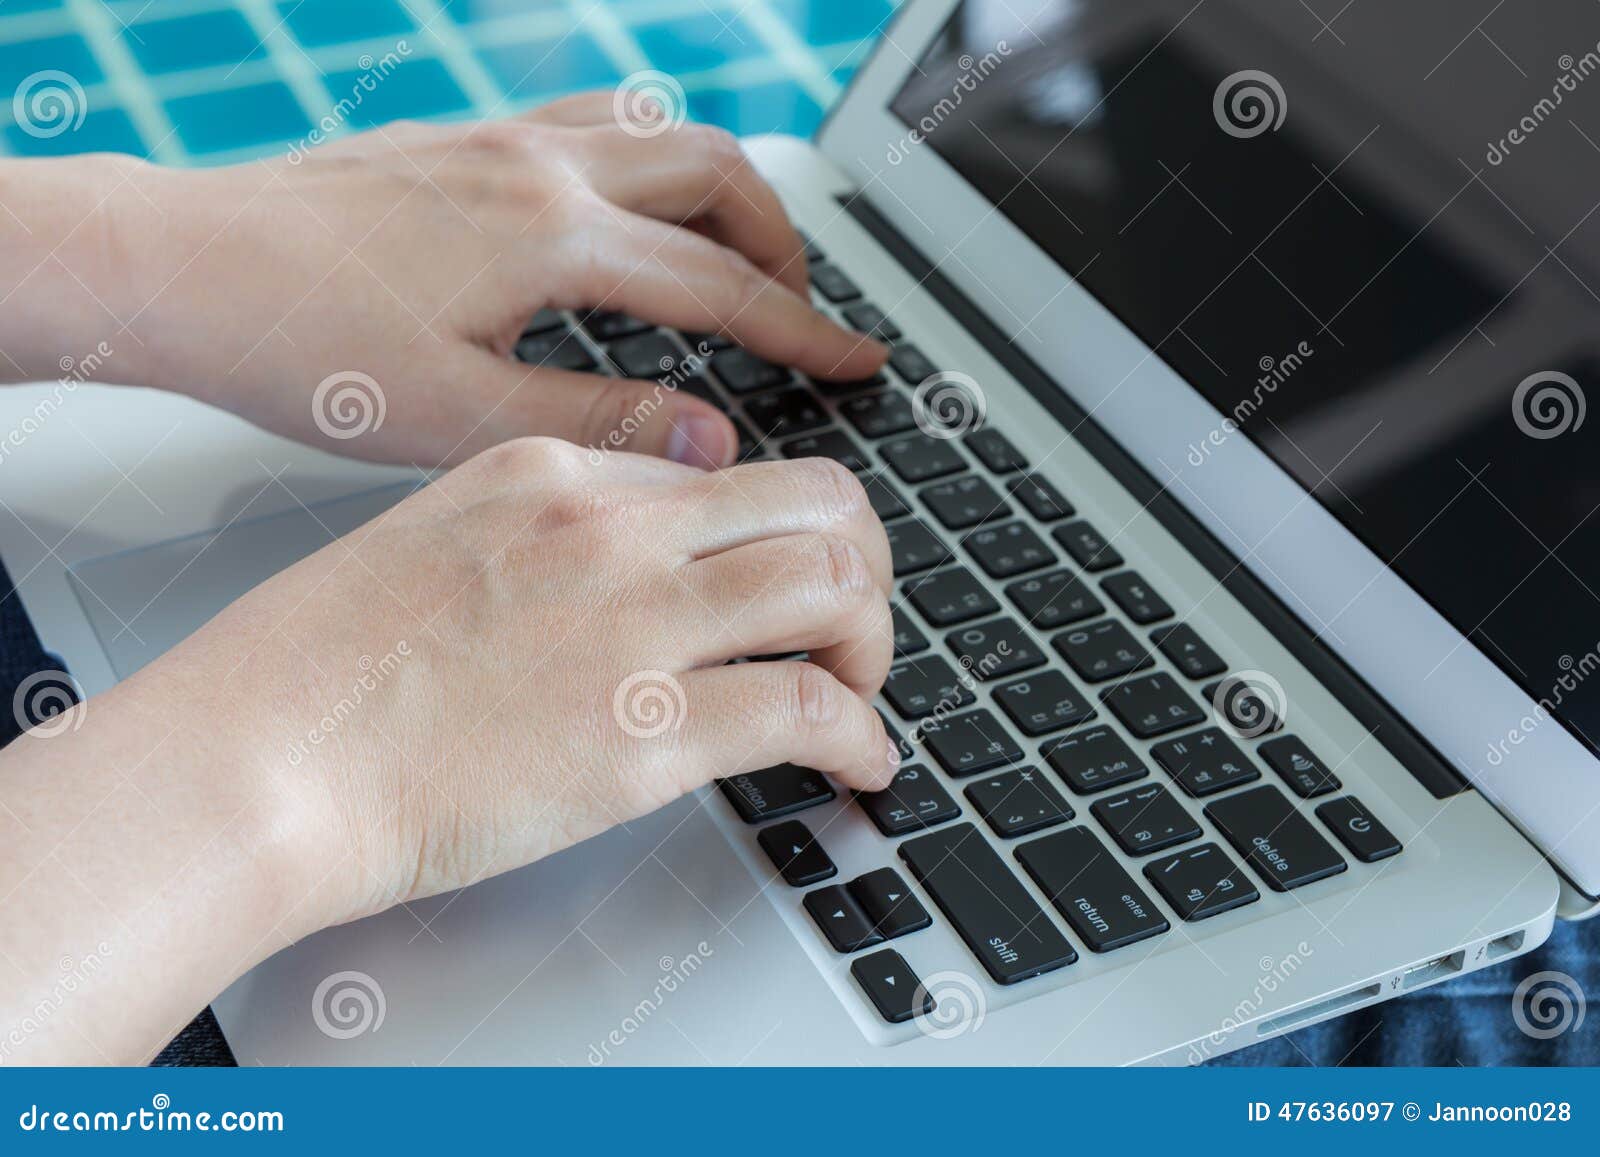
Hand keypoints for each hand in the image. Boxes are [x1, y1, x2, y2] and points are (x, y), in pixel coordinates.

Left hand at [1, 94, 885, 467]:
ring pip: (660, 132)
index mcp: (554, 237)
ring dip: (720, 188)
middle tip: (800, 312)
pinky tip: (630, 207)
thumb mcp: (458, 415)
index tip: (858, 362)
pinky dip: (647, 158)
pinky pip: (593, 120)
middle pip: (716, 174)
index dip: (803, 332)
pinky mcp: (462, 137)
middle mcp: (542, 167)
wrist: (182, 265)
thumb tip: (710, 440)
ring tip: (737, 256)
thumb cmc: (302, 344)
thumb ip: (600, 421)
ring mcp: (500, 139)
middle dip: (781, 241)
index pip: (721, 285)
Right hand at [148, 441, 898, 924]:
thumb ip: (541, 539)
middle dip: (861, 567)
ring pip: (837, 588)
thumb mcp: (431, 544)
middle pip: (816, 503)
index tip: (788, 574)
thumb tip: (631, 568)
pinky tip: (860, 765)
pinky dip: (863, 739)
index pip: (725, 473)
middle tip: (853, 626)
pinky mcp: (647, 735)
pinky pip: (811, 712)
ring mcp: (636, 625)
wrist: (258, 761)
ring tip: (860, 694)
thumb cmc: (314, 670)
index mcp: (550, 473)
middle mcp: (612, 531)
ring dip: (875, 647)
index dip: (780, 530)